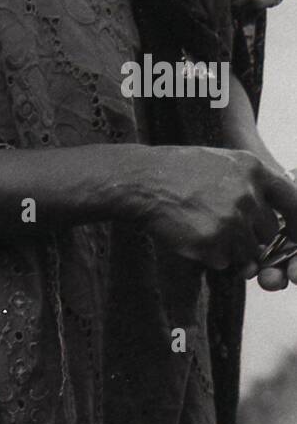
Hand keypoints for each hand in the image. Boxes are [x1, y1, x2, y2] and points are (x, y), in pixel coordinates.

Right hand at [131, 146, 296, 271]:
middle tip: (221, 222)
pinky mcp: (215, 244)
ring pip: (248, 252)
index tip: (294, 235)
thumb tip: (273, 221)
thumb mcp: (222, 161)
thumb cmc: (178, 170)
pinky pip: (225, 262)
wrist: (142, 180)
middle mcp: (248, 194)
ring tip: (202, 225)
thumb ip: (251, 184)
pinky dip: (211, 256)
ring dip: (230, 248)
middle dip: (251, 235)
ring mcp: (232, 220)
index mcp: (252, 169)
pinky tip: (192, 234)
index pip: (293, 200)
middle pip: (268, 232)